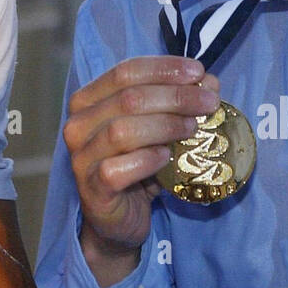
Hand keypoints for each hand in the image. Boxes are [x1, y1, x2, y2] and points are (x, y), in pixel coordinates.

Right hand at [62, 56, 217, 282]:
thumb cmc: (136, 166)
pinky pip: (117, 169)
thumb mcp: (158, 129)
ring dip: (164, 125)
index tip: (198, 72)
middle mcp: (78, 125)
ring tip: (192, 127)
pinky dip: (146, 160)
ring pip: (122, 131)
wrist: (119, 219)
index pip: (125, 72)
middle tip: (209, 101)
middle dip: (175, 96)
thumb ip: (178, 103)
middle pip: (128, 99)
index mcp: (88, 100)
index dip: (164, 69)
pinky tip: (166, 158)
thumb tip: (210, 81)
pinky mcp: (92, 190)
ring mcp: (81, 158)